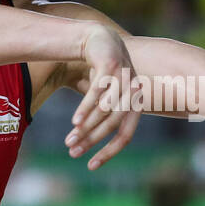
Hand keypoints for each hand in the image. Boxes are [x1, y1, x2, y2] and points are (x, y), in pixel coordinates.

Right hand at [66, 24, 141, 169]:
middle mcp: (134, 91)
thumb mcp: (104, 97)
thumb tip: (89, 142)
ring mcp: (125, 76)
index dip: (109, 151)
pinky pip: (98, 92)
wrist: (97, 39)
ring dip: (87, 127)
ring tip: (69, 140)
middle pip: (114, 124)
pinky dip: (86, 109)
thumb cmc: (100, 73)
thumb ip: (103, 117)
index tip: (91, 166)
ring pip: (106, 109)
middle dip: (92, 140)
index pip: (125, 134)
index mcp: (135, 103)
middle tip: (73, 153)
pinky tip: (74, 122)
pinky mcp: (112, 64)